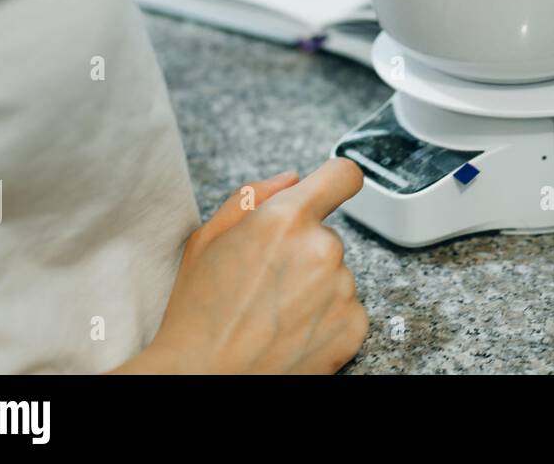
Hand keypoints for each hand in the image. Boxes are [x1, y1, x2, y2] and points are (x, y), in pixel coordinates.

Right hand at [116, 160, 368, 373]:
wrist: (204, 378)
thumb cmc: (199, 313)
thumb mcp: (207, 240)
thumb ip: (253, 196)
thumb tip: (293, 180)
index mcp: (286, 219)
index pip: (343, 175)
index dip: (336, 180)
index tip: (332, 189)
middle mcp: (322, 248)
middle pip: (326, 235)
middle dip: (302, 251)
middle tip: (265, 283)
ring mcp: (342, 288)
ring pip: (335, 273)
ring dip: (314, 287)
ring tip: (273, 313)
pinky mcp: (354, 325)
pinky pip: (347, 308)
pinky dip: (326, 318)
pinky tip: (291, 332)